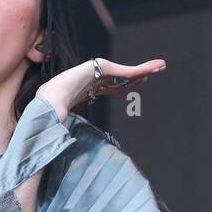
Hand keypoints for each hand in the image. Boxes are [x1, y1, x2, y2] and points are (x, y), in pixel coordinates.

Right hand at [35, 58, 165, 120]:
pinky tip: (155, 67)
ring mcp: (98, 71)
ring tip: (161, 65)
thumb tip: (64, 145)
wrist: (50, 100)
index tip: (141, 81)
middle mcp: (95, 77)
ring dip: (147, 69)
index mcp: (88, 88)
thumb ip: (67, 127)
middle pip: (124, 77)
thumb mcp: (65, 119)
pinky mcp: (102, 67)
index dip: (128, 84)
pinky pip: (128, 71)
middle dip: (140, 74)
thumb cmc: (53, 111)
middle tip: (156, 69)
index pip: (113, 86)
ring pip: (129, 72)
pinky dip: (143, 69)